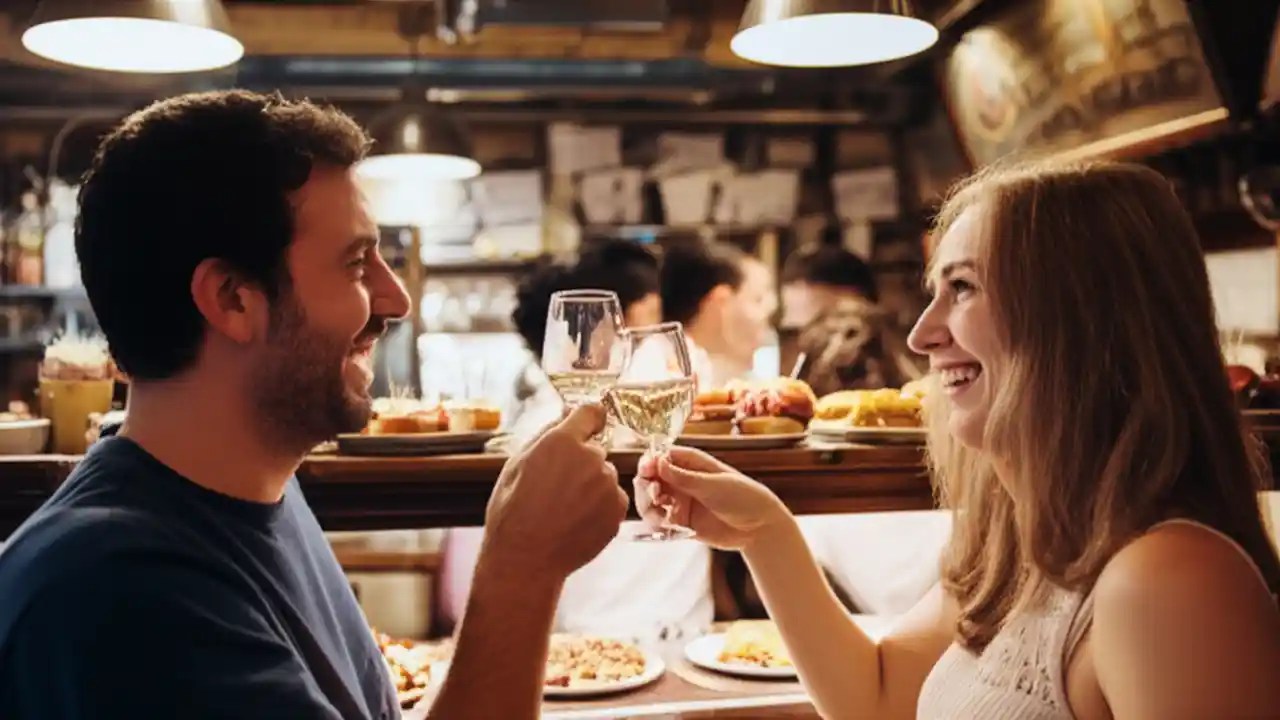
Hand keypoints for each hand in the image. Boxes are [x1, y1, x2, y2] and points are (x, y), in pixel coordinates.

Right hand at [482, 403, 626, 581]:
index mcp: (562, 442)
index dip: (589, 419)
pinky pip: (612, 499)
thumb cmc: (512, 512)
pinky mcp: (618, 509)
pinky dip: (600, 508)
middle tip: (556, 488)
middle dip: (580, 463)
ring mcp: (608, 484)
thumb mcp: (516, 464)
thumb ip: (545, 434)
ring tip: (564, 510)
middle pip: (594, 450)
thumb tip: (565, 414)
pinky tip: (576, 522)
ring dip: (591, 487)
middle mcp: (592, 458)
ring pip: (603, 476)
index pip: (591, 412)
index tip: (588, 424)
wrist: (526, 560)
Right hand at [634, 446, 789, 549]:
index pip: (660, 457)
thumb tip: (658, 462)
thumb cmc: (743, 497)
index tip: (647, 471)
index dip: (649, 463)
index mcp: (690, 463)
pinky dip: (658, 525)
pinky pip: (660, 523)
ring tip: (663, 515)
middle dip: (647, 487)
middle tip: (656, 496)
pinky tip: (668, 528)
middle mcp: (681, 481)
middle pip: (650, 480)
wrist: (759, 527)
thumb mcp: (713, 485)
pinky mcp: (681, 523)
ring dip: (650, 508)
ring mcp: (680, 502)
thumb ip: (683, 477)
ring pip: (650, 503)